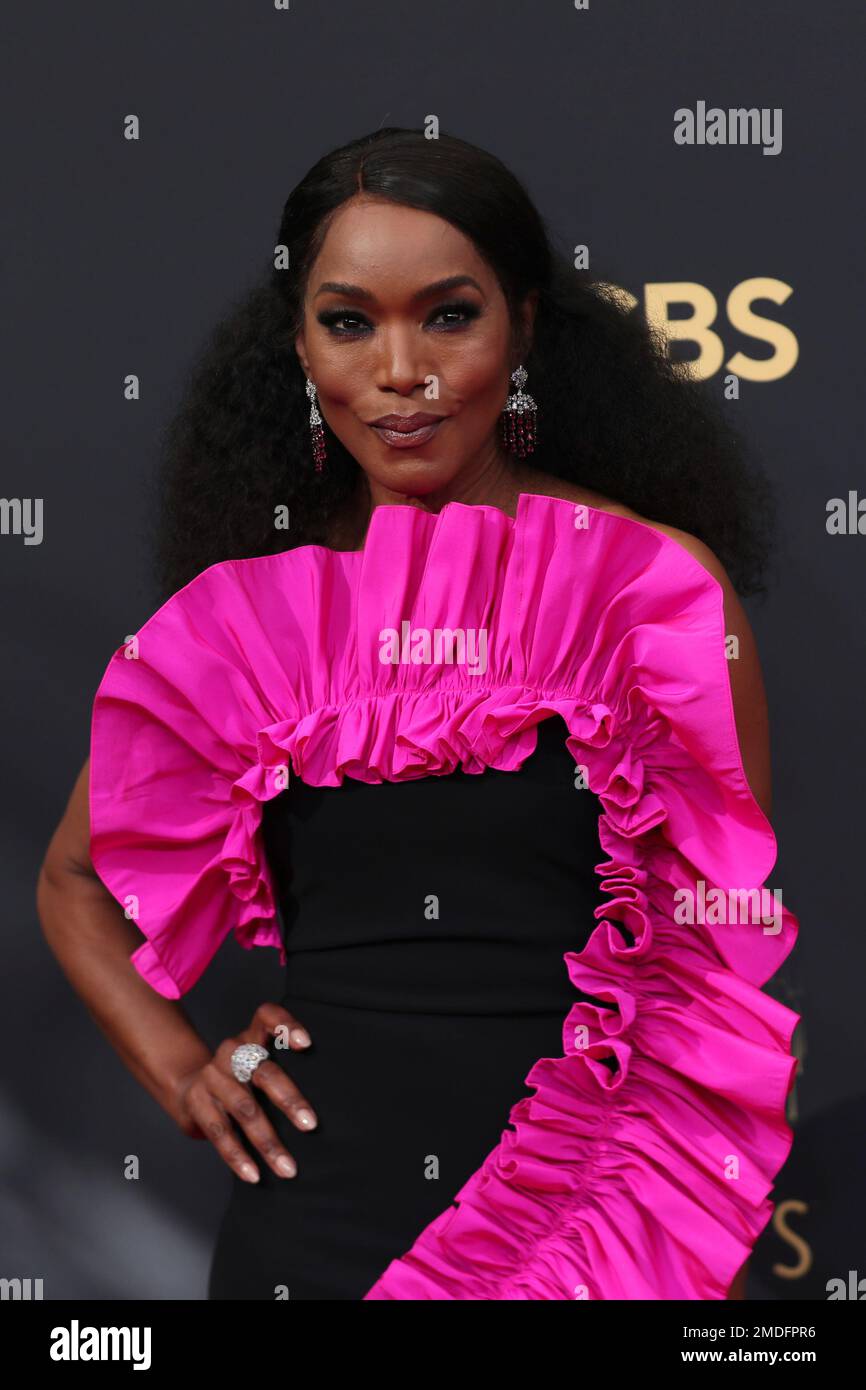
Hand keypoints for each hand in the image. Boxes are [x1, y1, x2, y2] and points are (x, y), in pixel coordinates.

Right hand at [174, 1002, 317, 1182]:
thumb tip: (334, 1105)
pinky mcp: (197, 1102)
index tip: (306, 1044)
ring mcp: (212, 1076)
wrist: (190, 1089)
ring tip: (288, 1168)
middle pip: (263, 1071)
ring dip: (267, 1142)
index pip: (267, 1016)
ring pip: (244, 1109)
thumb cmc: (242, 1080)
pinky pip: (220, 1132)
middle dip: (288, 1099)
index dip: (285, 1026)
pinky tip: (254, 1174)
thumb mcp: (259, 1065)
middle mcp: (232, 1052)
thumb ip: (285, 1071)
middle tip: (310, 1125)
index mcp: (252, 1037)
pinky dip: (238, 1156)